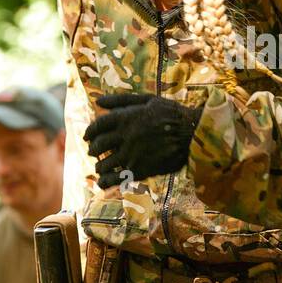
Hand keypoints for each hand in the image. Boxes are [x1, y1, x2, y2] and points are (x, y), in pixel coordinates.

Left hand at [84, 93, 203, 188]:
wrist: (194, 134)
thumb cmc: (172, 113)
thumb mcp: (149, 100)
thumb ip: (122, 100)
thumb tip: (98, 101)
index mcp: (126, 118)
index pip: (97, 126)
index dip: (89, 132)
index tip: (87, 137)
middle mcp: (125, 137)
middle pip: (98, 146)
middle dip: (93, 150)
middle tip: (94, 152)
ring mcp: (132, 155)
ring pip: (104, 164)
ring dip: (99, 167)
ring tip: (101, 168)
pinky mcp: (141, 170)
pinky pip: (117, 179)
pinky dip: (106, 182)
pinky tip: (104, 183)